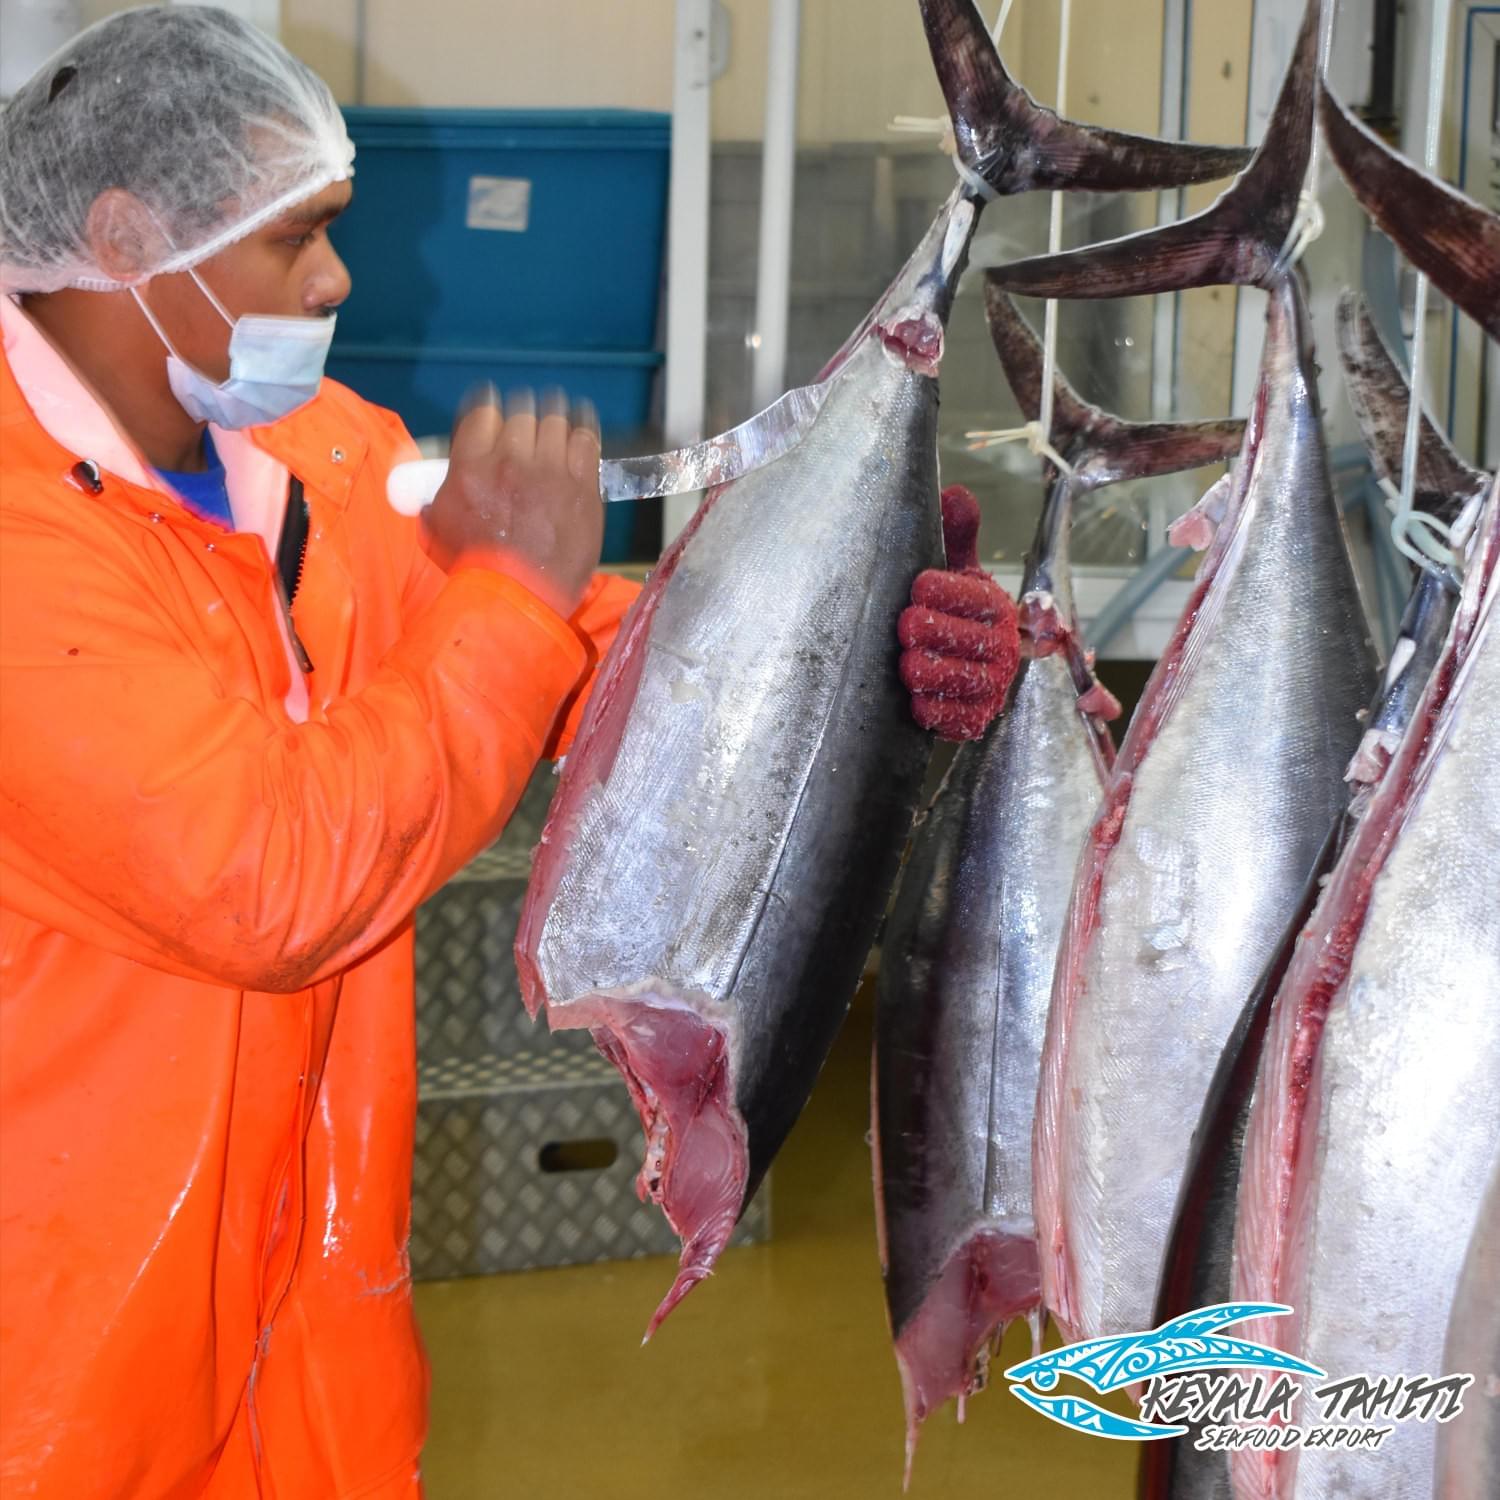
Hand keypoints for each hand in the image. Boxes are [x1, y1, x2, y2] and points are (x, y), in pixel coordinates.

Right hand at [422, 388, 604, 618]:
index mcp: (469, 466)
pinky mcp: (581, 486)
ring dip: (553, 418)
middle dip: (523, 415)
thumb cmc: (474, 567)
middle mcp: (509, 460)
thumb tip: (430, 472)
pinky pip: (585, 439)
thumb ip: (436, 490)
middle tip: (527, 426)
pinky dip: (582, 428)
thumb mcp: (438, 525)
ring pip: (554, 421)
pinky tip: (581, 425)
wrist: (518, 599)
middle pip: (521, 413)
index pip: (482, 411)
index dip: (490, 407)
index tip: (495, 413)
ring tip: (555, 422)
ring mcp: (549, 472)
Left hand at [898, 485, 1019, 740]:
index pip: (969, 594)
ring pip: (947, 676)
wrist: (962, 670)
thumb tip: (956, 493)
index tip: (917, 588)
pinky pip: (947, 716)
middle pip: (953, 635)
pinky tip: (913, 695)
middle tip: (904, 627)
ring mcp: (990, 687)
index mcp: (996, 606)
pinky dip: (926, 706)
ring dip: (919, 667)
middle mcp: (1001, 647)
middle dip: (920, 629)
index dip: (937, 590)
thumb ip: (956, 535)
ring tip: (905, 660)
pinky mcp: (974, 719)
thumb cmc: (951, 613)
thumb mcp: (955, 571)